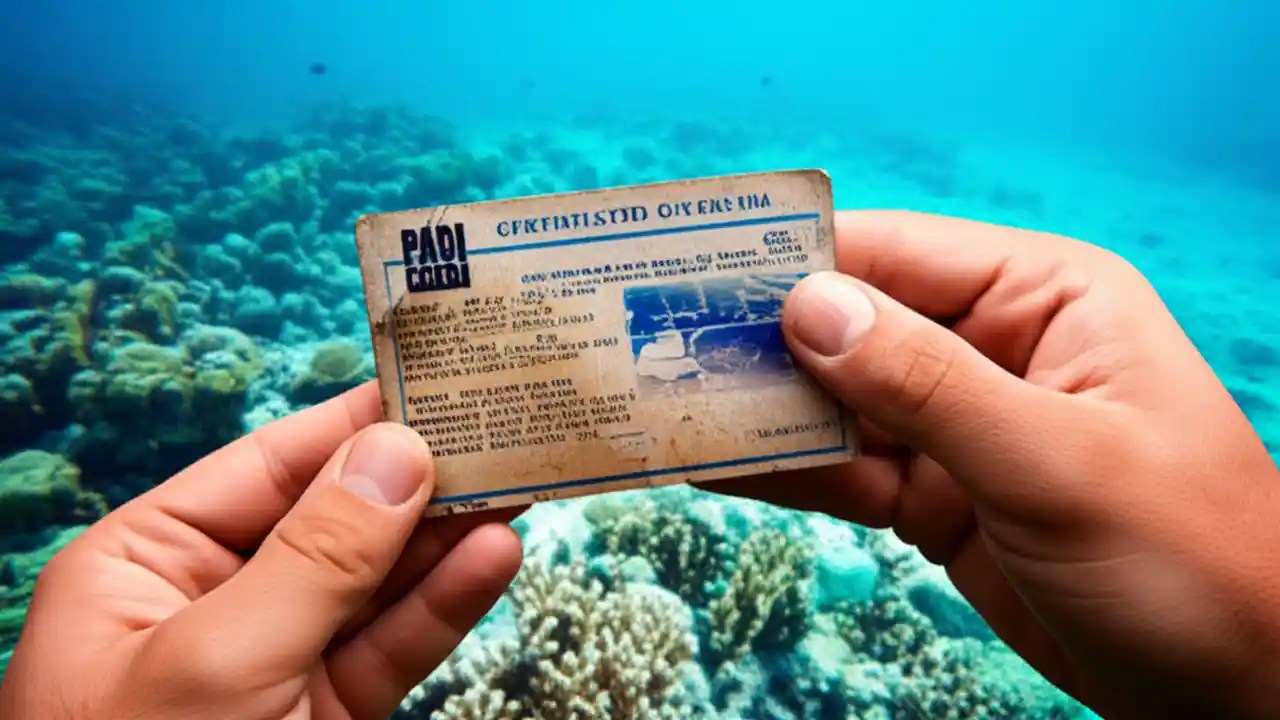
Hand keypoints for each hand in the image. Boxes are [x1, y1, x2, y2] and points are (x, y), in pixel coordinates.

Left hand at [0, 381, 523, 719]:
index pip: (270, 466)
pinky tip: (493, 561)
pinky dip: (442, 607)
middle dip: (419, 478)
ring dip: (446, 538)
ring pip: (374, 584)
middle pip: (334, 518)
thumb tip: (397, 453)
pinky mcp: (318, 719)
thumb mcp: (219, 662)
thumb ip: (316, 555)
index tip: (440, 380)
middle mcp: (209, 603)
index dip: (359, 422)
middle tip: (506, 427)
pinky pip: (389, 649)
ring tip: (521, 484)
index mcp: (143, 564)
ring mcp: (271, 665)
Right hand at [712, 211, 1279, 718]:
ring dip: (763, 414)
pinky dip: (788, 473)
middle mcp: (995, 350)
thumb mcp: (1055, 462)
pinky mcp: (938, 499)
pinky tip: (718, 467)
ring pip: (839, 407)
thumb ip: (927, 384)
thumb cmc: (1192, 559)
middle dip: (763, 345)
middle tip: (655, 353)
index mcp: (1045, 299)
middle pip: (854, 330)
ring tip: (667, 413)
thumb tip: (809, 308)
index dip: (796, 264)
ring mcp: (961, 428)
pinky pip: (847, 474)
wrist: (1237, 690)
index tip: (695, 276)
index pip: (897, 256)